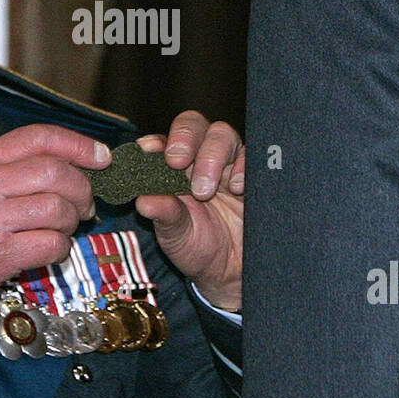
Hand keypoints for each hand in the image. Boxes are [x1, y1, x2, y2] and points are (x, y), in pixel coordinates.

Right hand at [0, 124, 109, 316]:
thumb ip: (16, 168)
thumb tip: (77, 164)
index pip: (39, 137)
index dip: (79, 144)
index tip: (102, 157)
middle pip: (56, 173)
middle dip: (82, 190)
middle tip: (84, 205)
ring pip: (58, 209)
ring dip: (71, 222)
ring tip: (60, 229)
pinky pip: (52, 244)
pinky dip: (60, 249)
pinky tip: (47, 250)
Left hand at [135, 111, 242, 311]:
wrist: (230, 271)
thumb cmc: (196, 246)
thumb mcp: (175, 236)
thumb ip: (164, 216)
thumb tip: (143, 202)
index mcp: (173, 169)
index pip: (164, 140)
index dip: (157, 140)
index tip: (150, 150)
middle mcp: (200, 159)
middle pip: (195, 126)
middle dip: (185, 139)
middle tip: (178, 162)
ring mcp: (229, 165)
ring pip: (223, 135)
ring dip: (212, 155)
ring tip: (205, 190)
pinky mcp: (255, 175)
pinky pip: (254, 158)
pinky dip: (244, 167)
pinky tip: (238, 188)